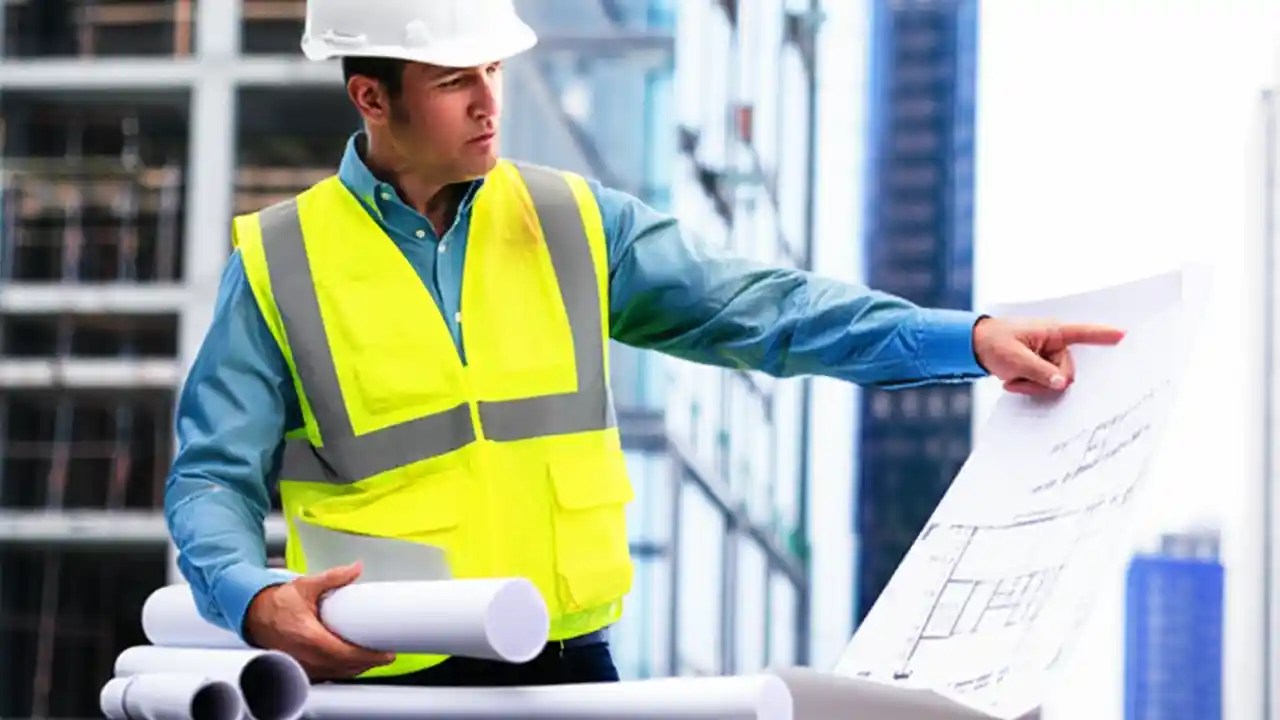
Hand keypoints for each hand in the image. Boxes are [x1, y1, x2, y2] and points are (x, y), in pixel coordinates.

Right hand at [244, 562, 394, 680]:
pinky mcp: (301, 668)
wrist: (254, 614)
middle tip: (386, 653)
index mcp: (309, 637)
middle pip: (345, 668)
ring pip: (337, 674)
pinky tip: (353, 663)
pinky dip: (343, 671)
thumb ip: (334, 577)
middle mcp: (306, 656)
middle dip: (368, 663)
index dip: (368, 657)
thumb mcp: (307, 586)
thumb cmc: (277, 603)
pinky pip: (327, 675)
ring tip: (374, 657)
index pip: (344, 654)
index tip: (386, 653)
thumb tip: (356, 568)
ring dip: (357, 668)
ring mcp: (303, 665)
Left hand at [972, 317, 1124, 396]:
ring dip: (1033, 386)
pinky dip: (1028, 386)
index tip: (1124, 335)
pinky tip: (1012, 381)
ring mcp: (1048, 357)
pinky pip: (1045, 386)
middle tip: (1018, 378)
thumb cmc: (993, 343)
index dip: (1103, 335)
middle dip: (1043, 381)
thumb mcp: (1015, 359)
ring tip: (1012, 378)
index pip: (1082, 333)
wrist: (973, 347)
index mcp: (1052, 333)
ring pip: (1055, 384)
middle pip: (1067, 373)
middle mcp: (1055, 345)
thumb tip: (1063, 383)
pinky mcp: (1042, 368)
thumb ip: (1040, 372)